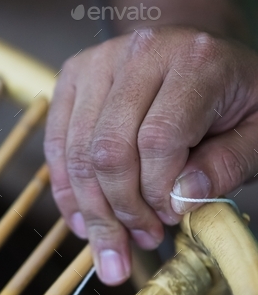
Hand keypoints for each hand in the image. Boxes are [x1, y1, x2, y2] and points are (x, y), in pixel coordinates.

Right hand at [44, 27, 257, 283]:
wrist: (202, 55)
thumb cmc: (234, 98)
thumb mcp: (256, 133)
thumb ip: (228, 165)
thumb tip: (181, 199)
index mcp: (195, 60)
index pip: (158, 139)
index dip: (158, 192)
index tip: (172, 217)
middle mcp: (141, 52)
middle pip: (109, 149)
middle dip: (122, 209)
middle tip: (143, 239)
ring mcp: (100, 61)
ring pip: (77, 153)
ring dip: (94, 209)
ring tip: (116, 242)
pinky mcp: (74, 76)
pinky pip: (57, 144)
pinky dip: (67, 191)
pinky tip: (83, 221)